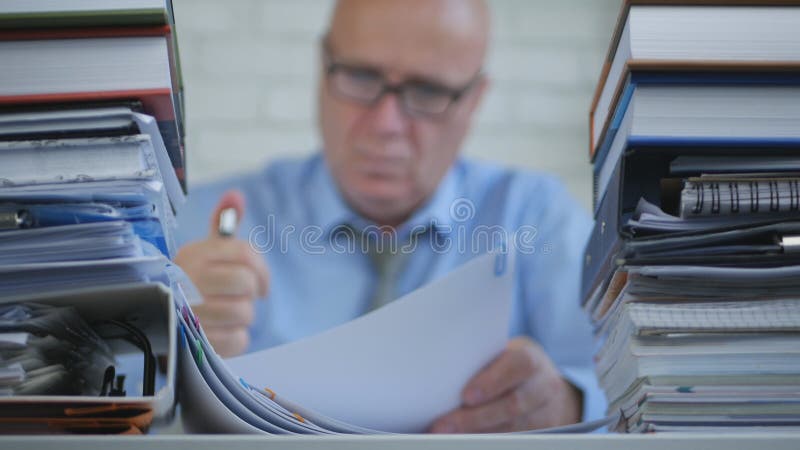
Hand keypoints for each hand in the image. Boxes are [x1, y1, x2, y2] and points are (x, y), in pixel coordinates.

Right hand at [174, 190, 269, 356]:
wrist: (163, 320)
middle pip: (245, 283)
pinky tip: (221, 333)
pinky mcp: (195, 343)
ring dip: (242, 316)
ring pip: (244, 313)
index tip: (260, 283)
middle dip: (249, 293)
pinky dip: (236, 339)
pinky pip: (238, 340)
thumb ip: (223, 222)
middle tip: (239, 297)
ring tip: (226, 314)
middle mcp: (188, 279)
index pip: (244, 253)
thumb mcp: (207, 251)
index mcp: (195, 254)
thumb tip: (236, 195)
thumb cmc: (194, 281)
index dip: (261, 269)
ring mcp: (189, 312)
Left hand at [429, 336, 581, 432]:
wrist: (541, 383)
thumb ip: (480, 365)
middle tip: (443, 426)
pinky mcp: (544, 432)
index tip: (465, 396)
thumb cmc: (507, 366)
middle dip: (474, 418)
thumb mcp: (499, 356)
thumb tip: (440, 382)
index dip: (491, 382)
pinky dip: (488, 441)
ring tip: (449, 437)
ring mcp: (547, 411)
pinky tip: (467, 442)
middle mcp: (543, 385)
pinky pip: (515, 440)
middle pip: (512, 405)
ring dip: (478, 434)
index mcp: (530, 359)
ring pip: (513, 428)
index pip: (516, 366)